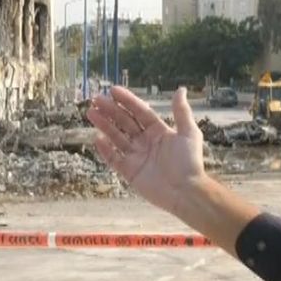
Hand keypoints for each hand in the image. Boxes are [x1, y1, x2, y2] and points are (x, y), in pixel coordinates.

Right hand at [88, 86, 205, 214]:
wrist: (185, 191)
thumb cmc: (189, 162)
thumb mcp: (189, 133)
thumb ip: (181, 112)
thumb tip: (181, 89)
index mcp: (159, 131)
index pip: (140, 112)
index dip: (127, 101)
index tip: (113, 90)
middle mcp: (146, 142)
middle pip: (125, 122)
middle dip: (111, 110)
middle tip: (96, 99)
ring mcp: (137, 157)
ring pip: (116, 137)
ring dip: (104, 125)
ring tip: (91, 113)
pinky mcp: (130, 172)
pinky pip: (114, 159)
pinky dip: (105, 149)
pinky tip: (97, 138)